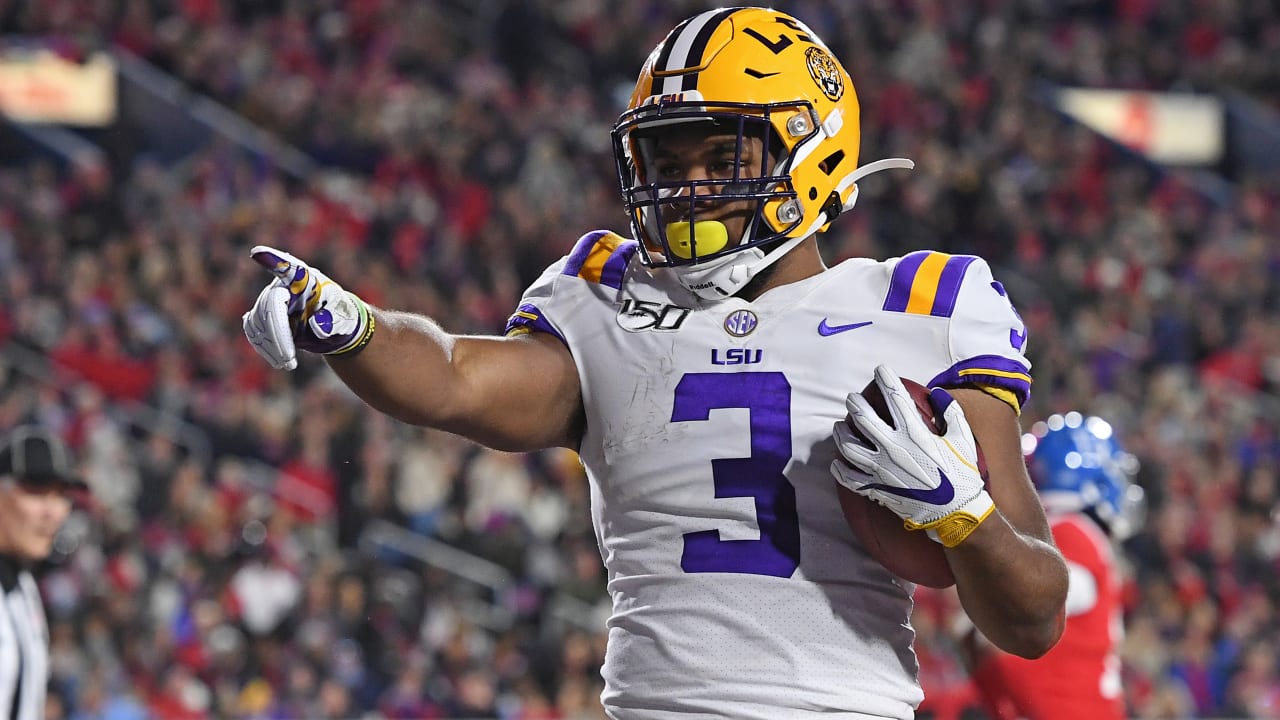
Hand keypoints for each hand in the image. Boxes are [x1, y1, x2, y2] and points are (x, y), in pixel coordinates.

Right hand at [242, 246, 374, 370]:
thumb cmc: (340, 315)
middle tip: (289, 359)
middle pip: (269, 305)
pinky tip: (278, 361)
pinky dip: (264, 347)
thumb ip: (332, 320)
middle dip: (277, 334)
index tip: (257, 254)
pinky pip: (254, 330)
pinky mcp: (263, 315)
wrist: (334, 325)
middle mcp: (283, 284)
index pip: (287, 267)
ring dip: (270, 344)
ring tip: (288, 363)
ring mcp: (270, 299)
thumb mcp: (343, 318)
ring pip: (258, 321)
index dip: (272, 260)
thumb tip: (316, 326)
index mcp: (304, 278)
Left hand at [831, 365, 993, 546]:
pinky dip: (839, 469)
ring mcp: (881, 469)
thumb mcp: (963, 438)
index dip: (885, 378)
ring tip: (840, 426)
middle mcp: (893, 448)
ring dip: (841, 433)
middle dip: (855, 403)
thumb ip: (951, 412)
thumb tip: (937, 394)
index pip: (894, 397)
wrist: (956, 513)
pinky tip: (836, 462)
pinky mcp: (876, 489)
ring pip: (848, 446)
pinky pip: (849, 478)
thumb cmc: (962, 474)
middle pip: (863, 418)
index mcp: (914, 433)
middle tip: (852, 398)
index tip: (880, 370)